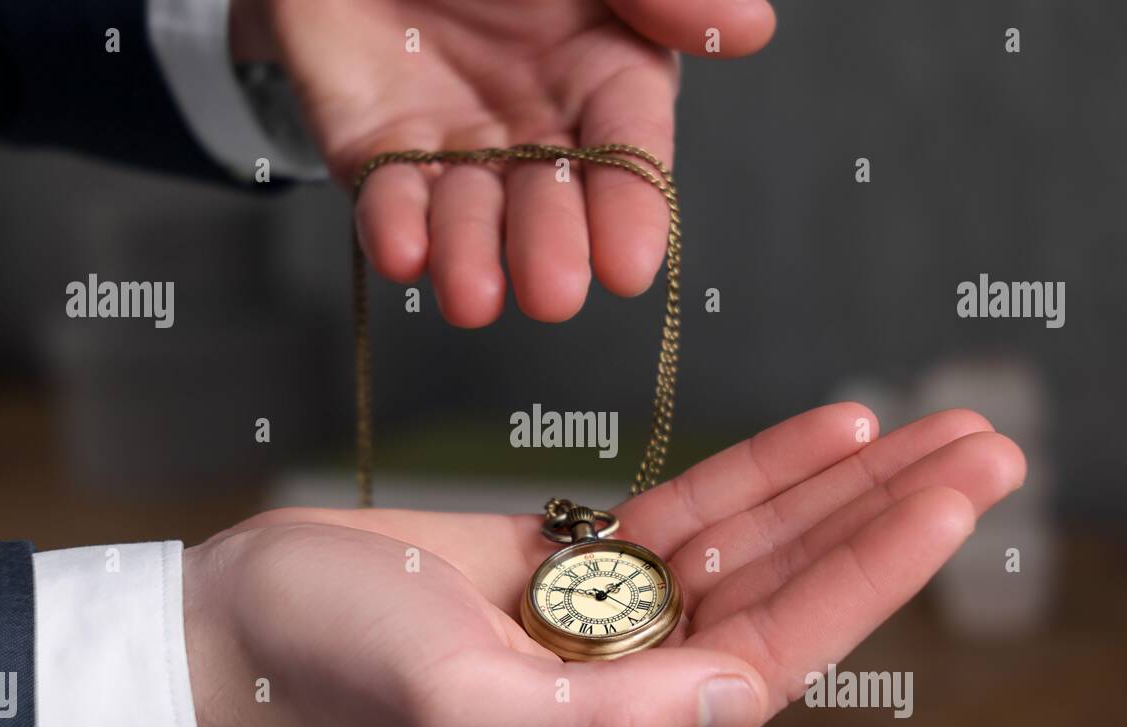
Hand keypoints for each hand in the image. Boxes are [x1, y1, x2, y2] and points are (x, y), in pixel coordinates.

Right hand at [182, 403, 1024, 726]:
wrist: (249, 613)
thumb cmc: (332, 659)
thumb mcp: (456, 708)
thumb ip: (602, 722)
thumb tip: (742, 692)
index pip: (778, 657)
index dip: (871, 573)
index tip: (954, 499)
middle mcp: (635, 692)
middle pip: (790, 596)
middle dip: (888, 520)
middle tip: (986, 446)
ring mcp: (612, 625)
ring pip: (754, 548)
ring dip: (842, 486)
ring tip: (933, 427)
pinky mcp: (579, 566)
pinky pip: (690, 515)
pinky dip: (757, 472)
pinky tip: (829, 430)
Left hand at [228, 0, 775, 324]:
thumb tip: (752, 27)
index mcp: (604, 71)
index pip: (628, 151)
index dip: (630, 209)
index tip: (629, 268)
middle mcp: (535, 120)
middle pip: (550, 197)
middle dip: (549, 245)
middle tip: (552, 294)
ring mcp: (454, 137)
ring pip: (468, 211)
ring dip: (470, 256)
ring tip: (473, 298)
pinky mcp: (374, 145)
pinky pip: (385, 194)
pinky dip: (393, 227)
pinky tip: (405, 256)